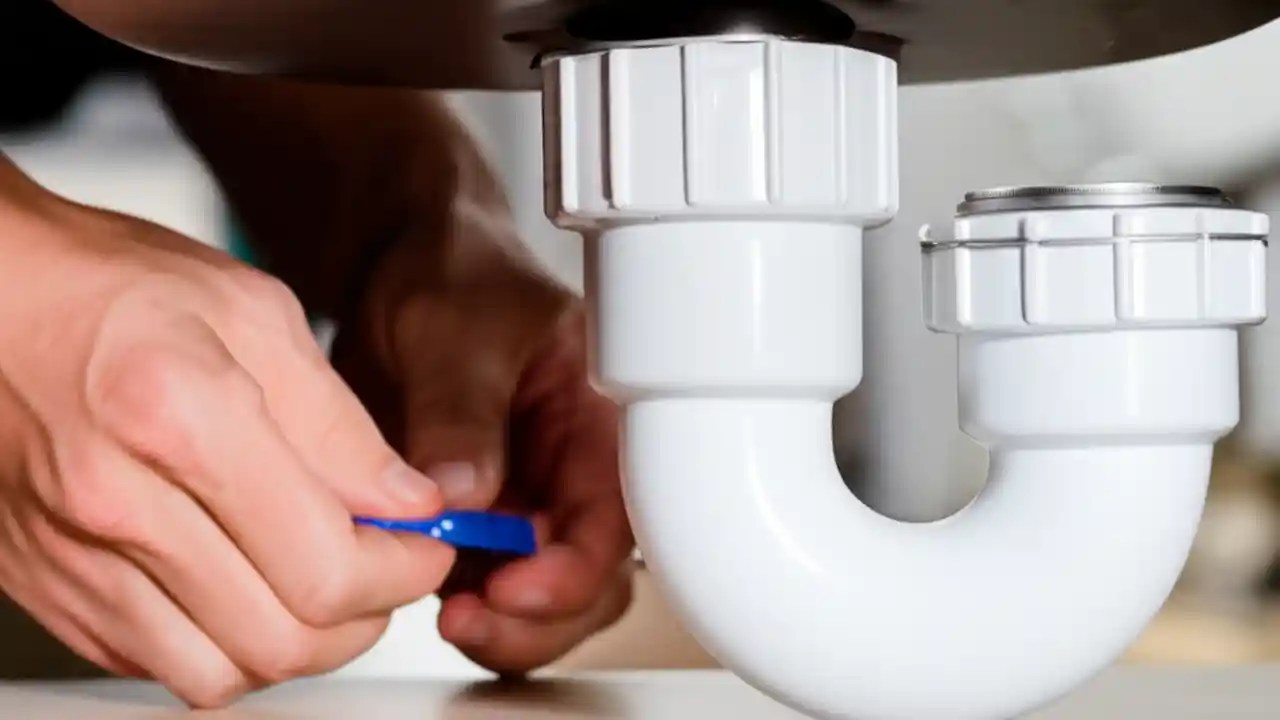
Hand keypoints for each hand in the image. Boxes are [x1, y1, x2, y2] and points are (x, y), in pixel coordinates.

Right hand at [0, 165, 453, 706]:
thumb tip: (407, 502)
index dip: (403, 569)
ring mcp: (72, 558)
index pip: (326, 565)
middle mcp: (118, 506)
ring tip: (320, 579)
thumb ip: (337, 423)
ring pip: (220, 674)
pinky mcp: (46, 586)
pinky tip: (245, 584)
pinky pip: (153, 665)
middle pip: (283, 639)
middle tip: (388, 566)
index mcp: (181, 421)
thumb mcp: (252, 312)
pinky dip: (221, 645)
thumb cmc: (111, 285)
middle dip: (366, 616)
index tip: (427, 541)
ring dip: (297, 643)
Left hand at [334, 237, 634, 673]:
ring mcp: (525, 505)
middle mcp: (572, 473)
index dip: (574, 570)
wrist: (403, 271)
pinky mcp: (476, 524)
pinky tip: (412, 591)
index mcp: (600, 420)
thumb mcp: (455, 328)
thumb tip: (463, 493)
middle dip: (537, 619)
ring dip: (498, 626)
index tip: (512, 588)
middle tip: (470, 618)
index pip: (616, 517)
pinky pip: (483, 590)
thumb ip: (461, 408)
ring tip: (440, 611)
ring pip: (538, 601)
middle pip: (591, 583)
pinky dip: (459, 608)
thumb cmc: (455, 274)